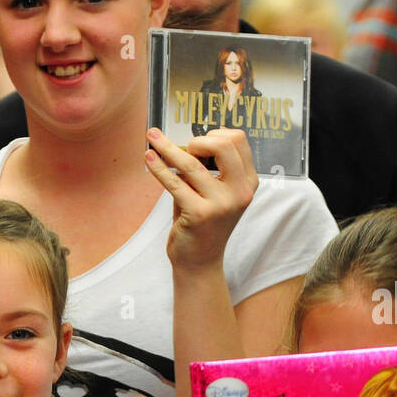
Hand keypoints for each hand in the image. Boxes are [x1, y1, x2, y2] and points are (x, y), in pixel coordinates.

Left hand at [144, 126, 256, 275]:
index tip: (198, 142)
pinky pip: (174, 182)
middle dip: (199, 139)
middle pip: (224, 144)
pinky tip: (148, 157)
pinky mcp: (199, 214)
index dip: (216, 133)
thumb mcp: (213, 193)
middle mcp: (240, 191)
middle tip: (184, 148)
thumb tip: (183, 141)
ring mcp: (221, 204)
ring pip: (192, 163)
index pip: (238, 140)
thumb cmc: (203, 224)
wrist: (200, 263)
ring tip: (151, 137)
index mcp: (248, 182)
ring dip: (167, 147)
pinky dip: (158, 167)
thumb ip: (206, 169)